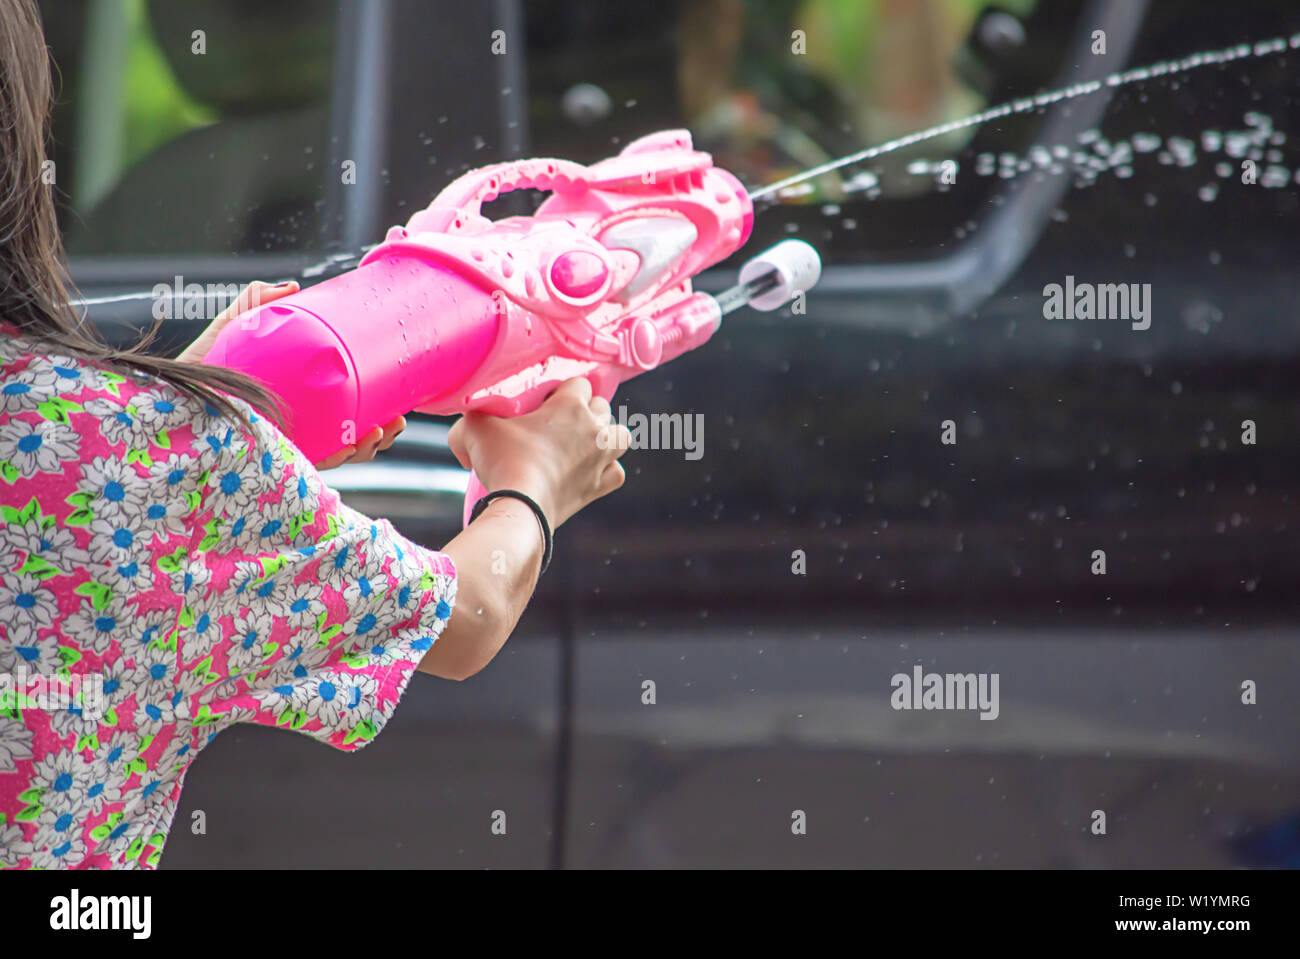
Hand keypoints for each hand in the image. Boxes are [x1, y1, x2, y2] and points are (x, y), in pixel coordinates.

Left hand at [180, 279, 406, 469]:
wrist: (166, 394)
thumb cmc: (198, 364)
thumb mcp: (233, 327)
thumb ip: (257, 300)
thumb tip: (294, 285)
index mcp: (301, 404)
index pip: (346, 413)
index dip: (376, 410)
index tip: (397, 400)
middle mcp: (299, 429)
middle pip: (352, 438)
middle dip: (383, 434)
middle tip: (398, 420)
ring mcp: (288, 447)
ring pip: (341, 456)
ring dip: (370, 447)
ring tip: (385, 429)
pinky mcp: (275, 460)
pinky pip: (316, 465)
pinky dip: (343, 456)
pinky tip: (358, 442)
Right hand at [446, 377, 630, 529]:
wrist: (520, 508)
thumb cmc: (501, 463)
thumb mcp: (474, 428)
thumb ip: (469, 417)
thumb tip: (463, 430)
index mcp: (571, 406)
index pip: (580, 383)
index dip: (563, 391)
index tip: (546, 404)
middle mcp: (594, 428)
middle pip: (603, 407)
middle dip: (586, 411)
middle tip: (560, 424)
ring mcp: (601, 458)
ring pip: (621, 435)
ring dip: (607, 436)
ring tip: (585, 443)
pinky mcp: (600, 485)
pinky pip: (616, 472)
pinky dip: (607, 471)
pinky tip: (590, 471)